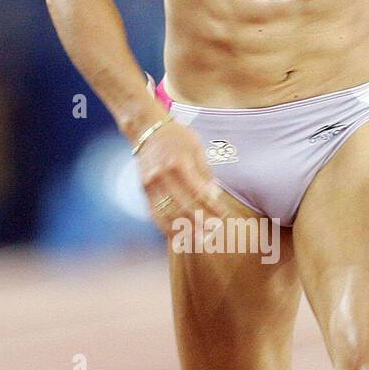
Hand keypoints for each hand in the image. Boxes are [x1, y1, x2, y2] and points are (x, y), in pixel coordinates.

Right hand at [134, 117, 230, 234]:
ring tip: (198, 240)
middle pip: (183, 206)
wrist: (147, 130)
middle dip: (200, 222)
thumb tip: (214, 194)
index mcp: (178, 163)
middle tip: (214, 233)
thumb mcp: (195, 147)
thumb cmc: (177, 137)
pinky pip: (154, 212)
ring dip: (183, 229)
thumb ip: (204, 171)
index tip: (224, 216)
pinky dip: (165, 226)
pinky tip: (176, 235)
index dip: (212, 207)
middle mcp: (162, 175)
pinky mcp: (144, 189)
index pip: (198, 192)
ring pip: (167, 213)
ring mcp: (151, 183)